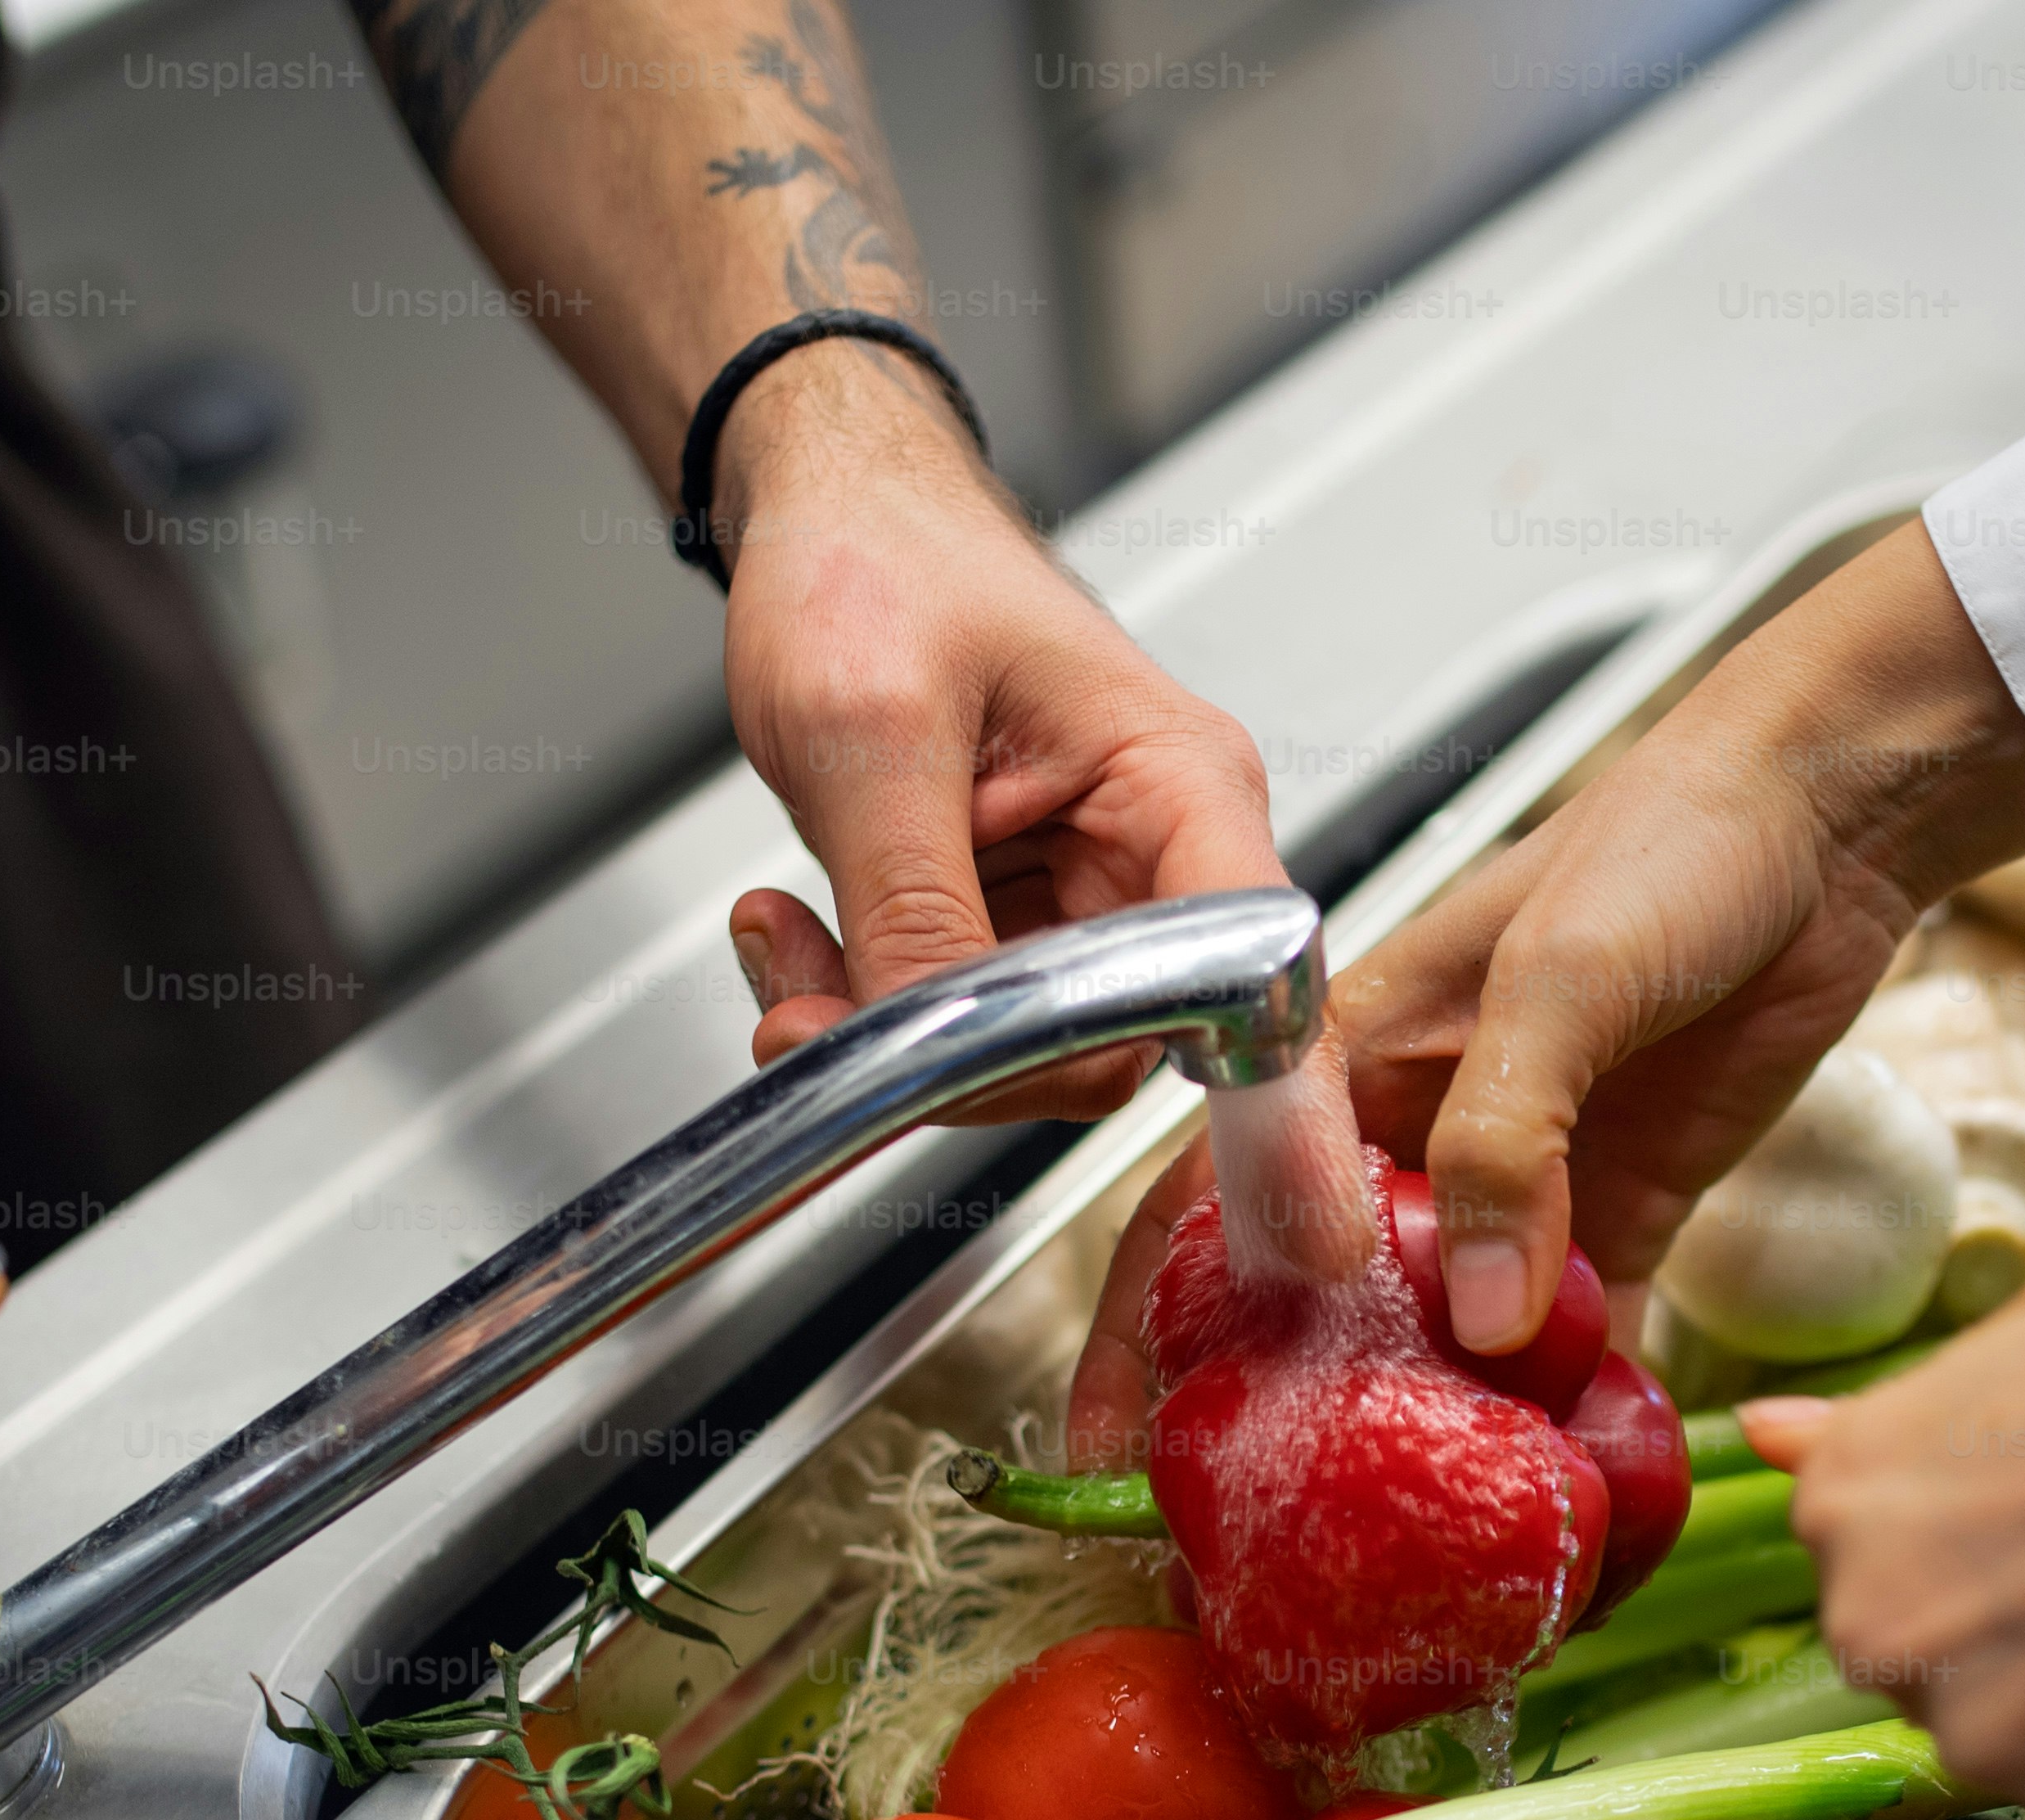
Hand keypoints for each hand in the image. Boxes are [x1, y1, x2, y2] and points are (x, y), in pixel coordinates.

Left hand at [714, 352, 1282, 1119]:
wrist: (823, 508)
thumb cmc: (877, 554)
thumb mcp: (872, 731)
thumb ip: (910, 907)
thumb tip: (931, 1050)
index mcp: (1181, 789)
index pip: (1242, 978)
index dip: (1191, 1070)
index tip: (1060, 1105)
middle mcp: (1157, 851)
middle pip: (1104, 1040)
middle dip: (948, 1051)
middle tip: (814, 1015)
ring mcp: (1086, 887)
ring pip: (1016, 1041)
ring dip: (880, 1021)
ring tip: (783, 944)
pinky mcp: (1015, 907)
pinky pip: (956, 1007)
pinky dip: (861, 993)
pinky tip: (795, 932)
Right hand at [1064, 517, 2024, 1455]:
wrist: (1835, 819)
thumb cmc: (1676, 838)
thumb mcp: (1565, 975)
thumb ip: (1511, 1136)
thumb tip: (1489, 1312)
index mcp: (1350, 1056)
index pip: (1214, 1207)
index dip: (1154, 1328)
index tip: (1120, 1443)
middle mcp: (1414, 1135)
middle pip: (1316, 1300)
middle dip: (1276, 1416)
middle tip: (1243, 1542)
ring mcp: (1517, 1189)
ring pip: (1440, 1340)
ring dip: (1422, 1437)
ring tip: (1392, 1557)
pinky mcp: (1617, 1219)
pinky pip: (1573, 1345)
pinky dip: (1561, 1417)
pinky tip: (1555, 1500)